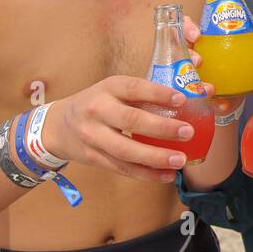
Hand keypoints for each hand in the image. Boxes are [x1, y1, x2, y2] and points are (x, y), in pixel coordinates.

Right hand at [42, 77, 197, 183]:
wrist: (58, 125)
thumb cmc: (100, 103)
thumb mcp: (116, 89)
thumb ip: (150, 90)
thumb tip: (194, 76)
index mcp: (109, 87)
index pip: (134, 87)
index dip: (158, 93)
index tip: (182, 99)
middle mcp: (98, 110)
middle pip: (131, 120)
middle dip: (161, 128)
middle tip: (188, 132)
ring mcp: (93, 135)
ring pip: (126, 150)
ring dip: (155, 157)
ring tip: (180, 160)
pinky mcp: (92, 157)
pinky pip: (121, 168)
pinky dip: (145, 174)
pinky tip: (166, 175)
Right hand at [182, 14, 252, 114]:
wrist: (232, 96)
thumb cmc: (234, 68)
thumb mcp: (246, 57)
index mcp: (200, 43)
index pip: (185, 28)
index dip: (187, 28)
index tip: (196, 35)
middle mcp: (190, 58)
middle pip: (178, 51)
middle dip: (187, 55)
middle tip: (199, 61)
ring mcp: (189, 78)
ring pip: (184, 77)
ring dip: (195, 81)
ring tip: (210, 88)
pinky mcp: (197, 98)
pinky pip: (200, 101)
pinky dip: (214, 103)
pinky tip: (222, 105)